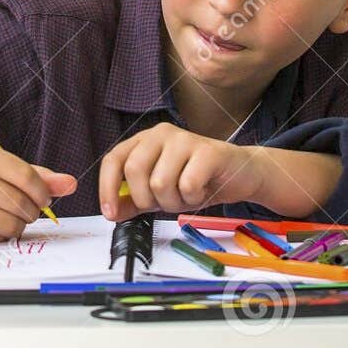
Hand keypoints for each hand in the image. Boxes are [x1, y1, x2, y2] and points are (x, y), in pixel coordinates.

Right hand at [0, 145, 76, 242]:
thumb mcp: (0, 166)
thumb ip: (37, 175)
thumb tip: (71, 184)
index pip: (25, 175)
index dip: (42, 192)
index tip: (44, 198)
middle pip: (19, 203)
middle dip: (32, 211)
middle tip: (27, 210)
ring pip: (9, 225)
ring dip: (18, 226)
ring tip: (10, 217)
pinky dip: (0, 236)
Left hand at [99, 123, 263, 219]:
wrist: (240, 174)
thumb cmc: (197, 180)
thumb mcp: (159, 193)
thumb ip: (133, 200)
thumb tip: (111, 212)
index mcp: (145, 140)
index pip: (114, 159)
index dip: (107, 188)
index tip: (110, 213)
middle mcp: (162, 134)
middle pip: (134, 170)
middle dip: (147, 199)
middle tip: (164, 202)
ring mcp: (185, 139)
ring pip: (160, 182)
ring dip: (173, 202)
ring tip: (187, 195)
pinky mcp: (208, 151)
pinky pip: (187, 185)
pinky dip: (193, 198)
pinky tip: (202, 190)